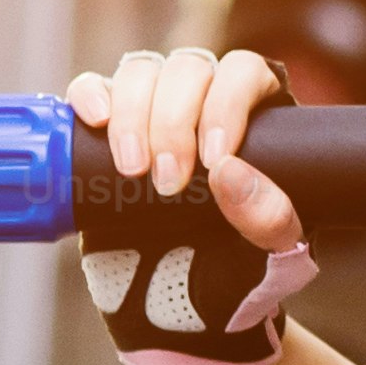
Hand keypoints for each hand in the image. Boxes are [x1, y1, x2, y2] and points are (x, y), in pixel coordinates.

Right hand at [68, 46, 301, 258]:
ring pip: (141, 72)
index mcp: (255, 110)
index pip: (243, 73)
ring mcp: (151, 106)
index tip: (213, 159)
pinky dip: (89, 94)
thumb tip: (227, 170)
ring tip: (132, 169)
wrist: (189, 295)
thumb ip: (269, 217)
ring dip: (133, 115)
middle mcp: (203, 95)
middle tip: (167, 181)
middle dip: (173, 123)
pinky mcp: (105, 126)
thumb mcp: (276, 250)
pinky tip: (96, 120)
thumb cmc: (244, 262)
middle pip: (188, 69)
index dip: (225, 106)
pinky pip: (92, 87)